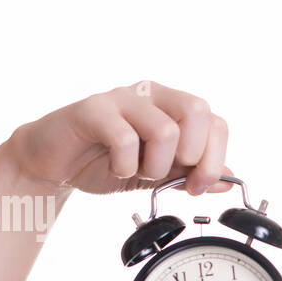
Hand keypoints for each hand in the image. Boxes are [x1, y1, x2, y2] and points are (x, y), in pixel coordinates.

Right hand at [0, 80, 234, 196]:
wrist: (53, 164)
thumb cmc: (104, 161)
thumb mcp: (157, 174)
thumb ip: (190, 174)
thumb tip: (228, 180)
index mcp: (172, 106)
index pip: (216, 122)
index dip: (214, 159)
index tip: (196, 186)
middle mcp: (151, 94)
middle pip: (199, 111)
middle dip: (192, 157)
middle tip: (167, 176)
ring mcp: (122, 98)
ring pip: (166, 129)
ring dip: (155, 166)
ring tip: (136, 172)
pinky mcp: (93, 110)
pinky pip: (125, 138)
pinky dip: (125, 166)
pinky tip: (115, 169)